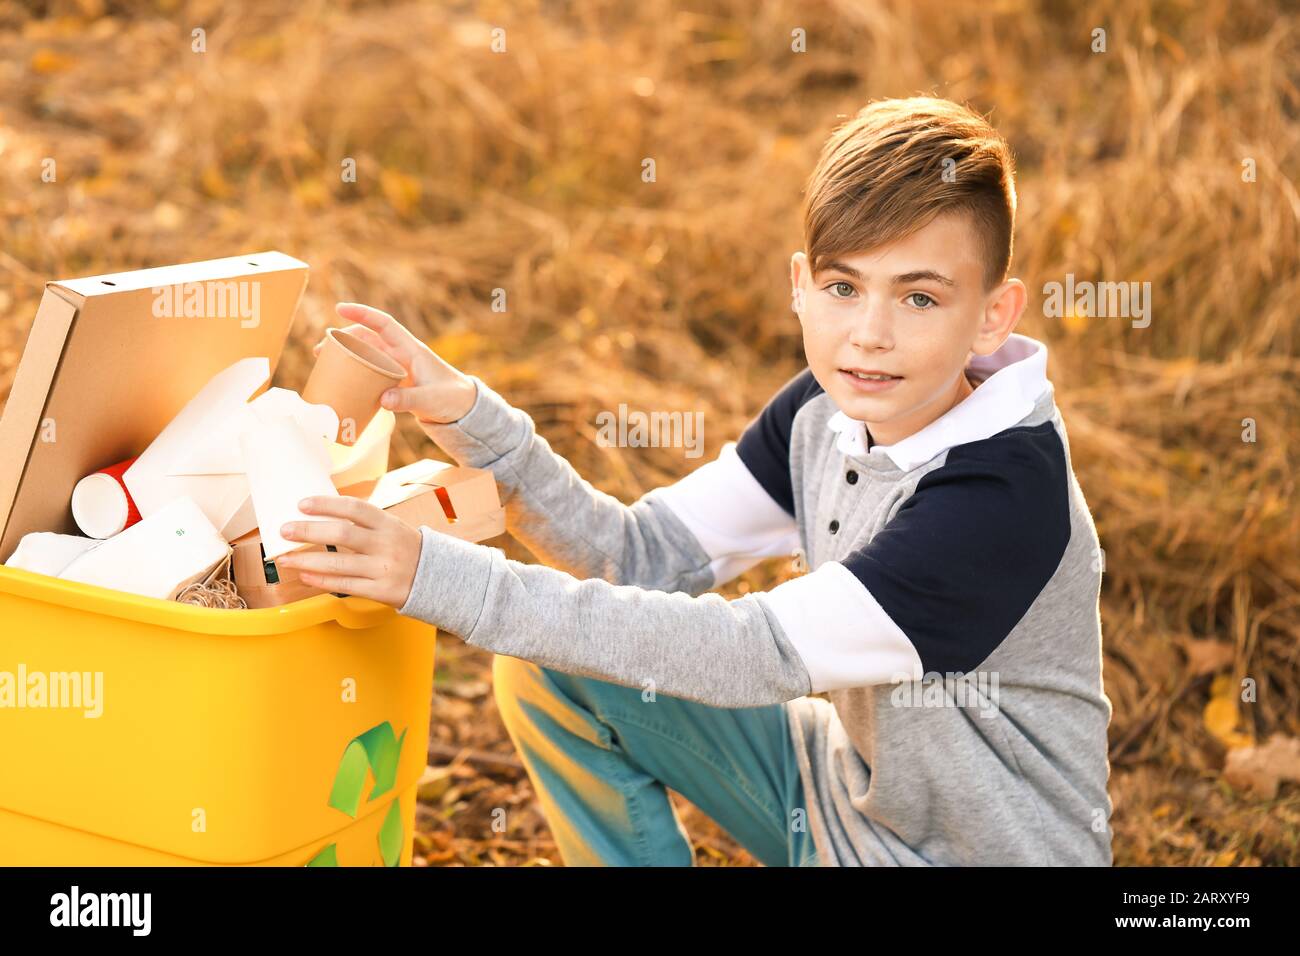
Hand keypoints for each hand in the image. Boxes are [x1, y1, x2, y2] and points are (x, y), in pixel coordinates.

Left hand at [274, 496, 423, 607]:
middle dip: (309, 531)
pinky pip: (345, 585)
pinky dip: (322, 581)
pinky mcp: (381, 590)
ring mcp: (383, 568)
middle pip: (342, 534)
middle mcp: (386, 544)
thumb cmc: (406, 549)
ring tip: (285, 560)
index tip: (301, 504)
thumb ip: (364, 523)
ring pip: (339, 563)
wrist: (439, 578)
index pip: (354, 508)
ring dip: (307, 560)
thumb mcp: (392, 528)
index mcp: (388, 523)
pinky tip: (305, 576)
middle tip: (285, 530)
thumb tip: (321, 516)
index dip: (327, 504)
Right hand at [316, 302, 477, 423]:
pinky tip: (344, 383)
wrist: (464, 409)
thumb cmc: (452, 398)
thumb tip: (381, 400)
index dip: (363, 314)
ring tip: (325, 363)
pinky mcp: (396, 383)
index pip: (384, 324)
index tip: (340, 308)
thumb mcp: (431, 400)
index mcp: (412, 350)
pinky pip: (372, 373)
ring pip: (368, 355)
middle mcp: (403, 355)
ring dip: (347, 356)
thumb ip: (408, 400)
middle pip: (369, 339)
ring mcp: (398, 368)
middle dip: (344, 339)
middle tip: (321, 350)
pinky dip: (357, 375)